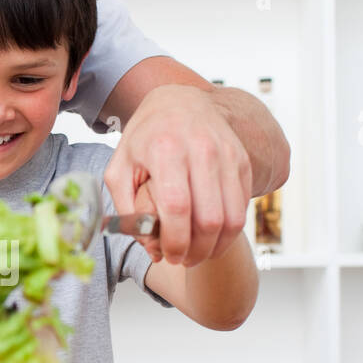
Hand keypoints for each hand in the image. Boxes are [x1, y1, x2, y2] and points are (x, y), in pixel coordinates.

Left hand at [104, 86, 251, 265]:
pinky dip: (231, 230)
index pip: (177, 207)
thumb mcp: (120, 167)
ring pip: (232, 217)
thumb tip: (149, 247)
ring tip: (200, 254)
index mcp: (165, 150)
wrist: (181, 101)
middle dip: (198, 251)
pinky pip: (243, 205)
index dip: (175, 240)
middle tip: (184, 260)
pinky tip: (213, 237)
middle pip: (209, 218)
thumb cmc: (146, 138)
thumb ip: (126, 208)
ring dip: (217, 246)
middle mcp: (200, 150)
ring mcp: (226, 154)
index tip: (169, 256)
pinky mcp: (242, 160)